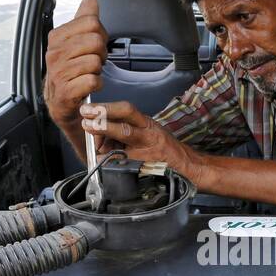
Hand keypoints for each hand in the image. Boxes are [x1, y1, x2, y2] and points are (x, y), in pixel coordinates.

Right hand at [43, 0, 106, 135]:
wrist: (61, 103)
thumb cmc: (70, 71)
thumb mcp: (75, 42)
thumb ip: (83, 19)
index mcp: (57, 37)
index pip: (91, 22)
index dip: (100, 34)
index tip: (93, 46)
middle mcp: (54, 53)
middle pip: (95, 40)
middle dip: (101, 53)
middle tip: (94, 62)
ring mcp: (58, 72)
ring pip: (95, 61)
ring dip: (98, 70)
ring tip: (89, 74)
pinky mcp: (66, 91)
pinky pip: (93, 80)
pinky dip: (96, 84)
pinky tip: (88, 86)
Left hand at [79, 100, 198, 176]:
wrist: (188, 167)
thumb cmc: (166, 150)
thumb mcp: (148, 134)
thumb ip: (126, 132)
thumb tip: (100, 135)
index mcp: (147, 124)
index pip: (127, 110)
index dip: (107, 109)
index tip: (90, 109)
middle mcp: (149, 135)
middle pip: (125, 123)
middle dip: (103, 121)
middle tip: (87, 121)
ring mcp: (148, 152)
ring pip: (126, 141)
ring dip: (106, 139)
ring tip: (93, 142)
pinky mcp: (147, 167)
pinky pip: (126, 163)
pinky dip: (111, 162)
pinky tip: (102, 161)